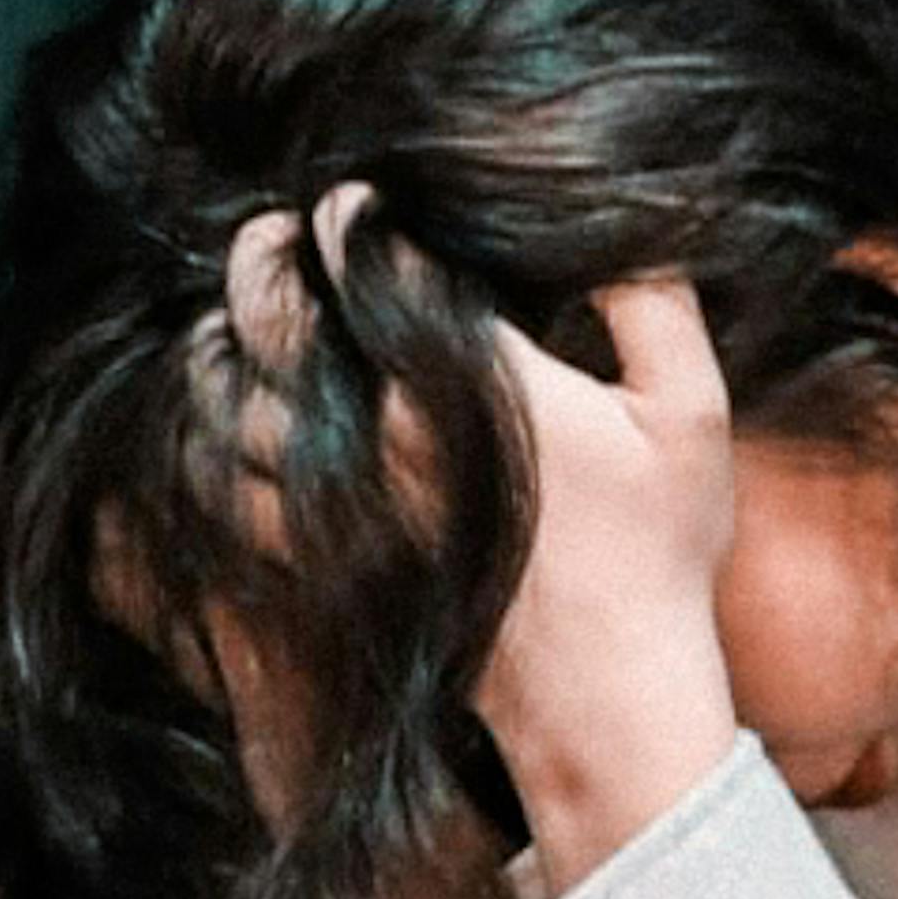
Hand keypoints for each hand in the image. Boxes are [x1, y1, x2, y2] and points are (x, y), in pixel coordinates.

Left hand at [214, 196, 747, 878]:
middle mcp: (379, 428)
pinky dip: (207, 444)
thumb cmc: (655, 553)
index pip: (362, 248)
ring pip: (228, 395)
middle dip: (264, 255)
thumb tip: (607, 220)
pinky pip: (224, 488)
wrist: (606, 697)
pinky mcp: (319, 561)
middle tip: (276, 237)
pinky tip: (227, 422)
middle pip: (270, 307)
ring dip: (224, 343)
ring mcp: (339, 500)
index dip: (348, 208)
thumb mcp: (690, 411)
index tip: (358, 201)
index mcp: (462, 372)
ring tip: (239, 319)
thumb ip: (651, 296)